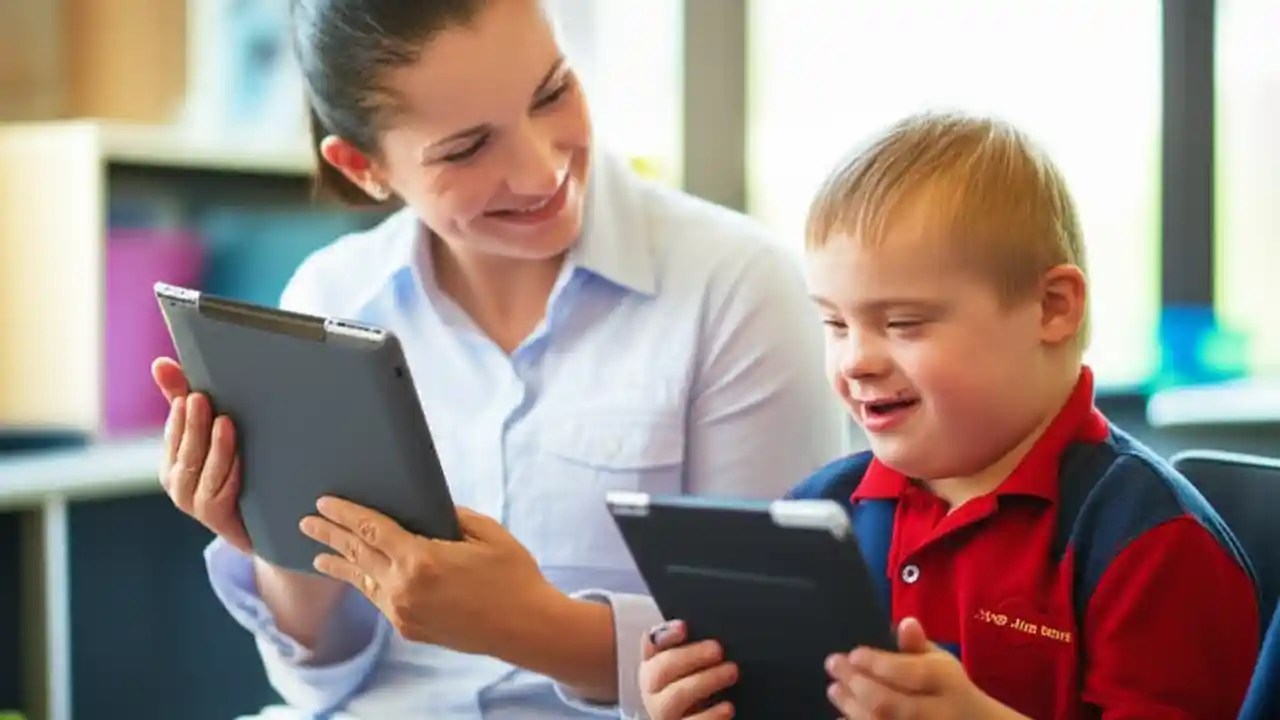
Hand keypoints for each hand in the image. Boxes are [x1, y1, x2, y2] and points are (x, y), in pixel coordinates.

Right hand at [153, 357, 251, 552]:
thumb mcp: (210, 433)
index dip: (179, 412)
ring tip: (224, 421)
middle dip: (191, 424)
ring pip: (198, 471)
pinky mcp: (214, 517)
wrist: (262, 522)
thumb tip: (160, 363)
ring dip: (213, 447)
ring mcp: (194, 502)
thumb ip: (184, 399)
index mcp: (173, 458)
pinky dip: (227, 473)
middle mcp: (178, 481)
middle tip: (200, 398)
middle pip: (184, 449)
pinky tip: (239, 457)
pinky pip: (217, 494)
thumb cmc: (232, 470)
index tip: (189, 391)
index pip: (173, 430)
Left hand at [299, 498, 559, 655]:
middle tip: (307, 522)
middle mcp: (403, 588)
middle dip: (330, 536)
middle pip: (357, 555)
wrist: (526, 628)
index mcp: (420, 559)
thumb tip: (429, 510)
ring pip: (363, 582)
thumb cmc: (512, 576)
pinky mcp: (410, 629)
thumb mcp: (486, 532)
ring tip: (319, 554)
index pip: (371, 530)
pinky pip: (380, 600)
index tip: (324, 502)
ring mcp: (404, 613)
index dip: (345, 514)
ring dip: (339, 565)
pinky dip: (365, 585)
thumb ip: (452, 517)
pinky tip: (358, 578)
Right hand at [639, 620, 736, 719]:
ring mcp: (664, 714)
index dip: (666, 635)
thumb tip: (707, 631)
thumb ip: (697, 647)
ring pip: (674, 698)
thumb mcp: (699, 664)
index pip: (652, 643)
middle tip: (717, 649)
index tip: (684, 627)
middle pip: (660, 670)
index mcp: (654, 665)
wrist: (702, 717)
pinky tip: (727, 707)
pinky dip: (710, 715)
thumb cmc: (703, 686)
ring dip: (704, 681)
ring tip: (731, 672)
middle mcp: (653, 690)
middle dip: (690, 656)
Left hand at [826, 618, 1020, 719]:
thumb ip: (918, 645)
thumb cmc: (947, 689)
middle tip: (833, 665)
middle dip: (858, 684)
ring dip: (851, 706)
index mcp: (947, 683)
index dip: (880, 665)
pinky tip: (843, 715)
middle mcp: (938, 713)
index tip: (854, 653)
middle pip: (891, 704)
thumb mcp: (941, 663)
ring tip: (834, 688)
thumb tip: (906, 622)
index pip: (913, 674)